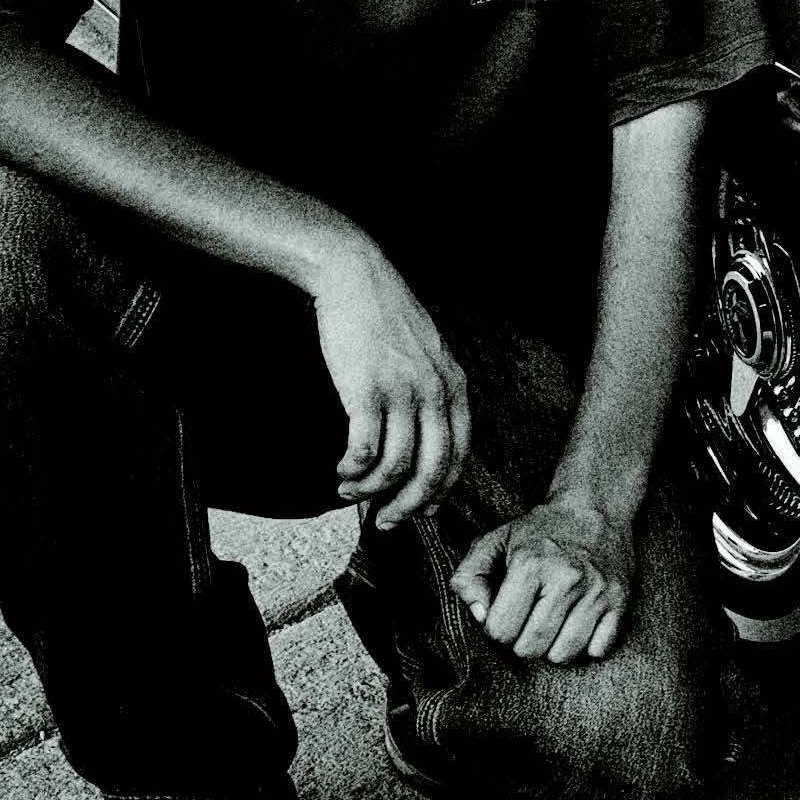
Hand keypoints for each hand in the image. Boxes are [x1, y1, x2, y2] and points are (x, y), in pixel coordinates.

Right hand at [304, 238, 470, 529]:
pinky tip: (341, 469)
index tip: (418, 512)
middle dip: (408, 507)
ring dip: (370, 490)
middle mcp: (436, 392)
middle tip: (383, 522)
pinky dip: (352, 470)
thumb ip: (431, 392)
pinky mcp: (367, 390)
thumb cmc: (384, 317)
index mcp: (455, 386)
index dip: (438, 493)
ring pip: (395, 467)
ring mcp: (403, 392)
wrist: (355, 277)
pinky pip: (364, 450)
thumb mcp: (425, 354)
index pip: (459, 456)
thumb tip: (421, 441)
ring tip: (349, 491)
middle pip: (433, 471)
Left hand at [452, 498, 635, 664]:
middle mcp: (567, 578)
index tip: (506, 612)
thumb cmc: (539, 530)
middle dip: (522, 641)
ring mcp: (597, 591)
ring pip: (564, 654)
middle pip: (530, 648)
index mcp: (530, 564)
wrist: (595, 506)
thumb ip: (469, 577)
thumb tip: (480, 616)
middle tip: (528, 619)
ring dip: (553, 647)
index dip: (497, 627)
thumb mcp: (493, 541)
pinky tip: (579, 623)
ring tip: (553, 623)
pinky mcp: (621, 600)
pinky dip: (587, 645)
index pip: (500, 630)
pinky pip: (599, 650)